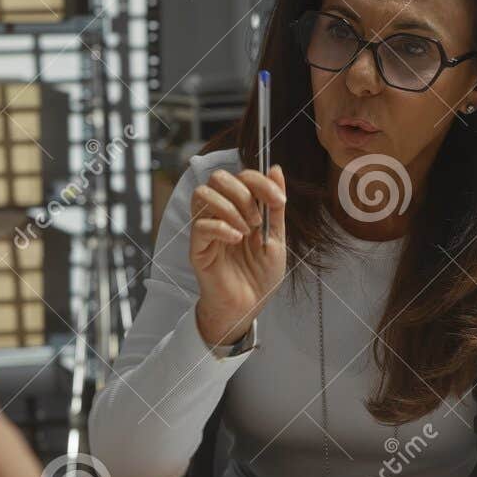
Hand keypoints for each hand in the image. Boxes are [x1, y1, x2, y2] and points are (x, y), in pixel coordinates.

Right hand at [190, 166, 286, 346]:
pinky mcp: (198, 248)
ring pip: (203, 194)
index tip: (278, 199)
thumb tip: (276, 169)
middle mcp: (219, 214)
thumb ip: (275, 206)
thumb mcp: (276, 237)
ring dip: (230, 208)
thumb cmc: (259, 276)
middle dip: (243, 193)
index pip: (241, 176)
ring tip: (246, 232)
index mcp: (239, 208)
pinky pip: (201, 225)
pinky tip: (236, 240)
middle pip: (218, 177)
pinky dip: (222, 228)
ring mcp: (206, 230)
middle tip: (258, 221)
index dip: (260, 181)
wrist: (249, 307)